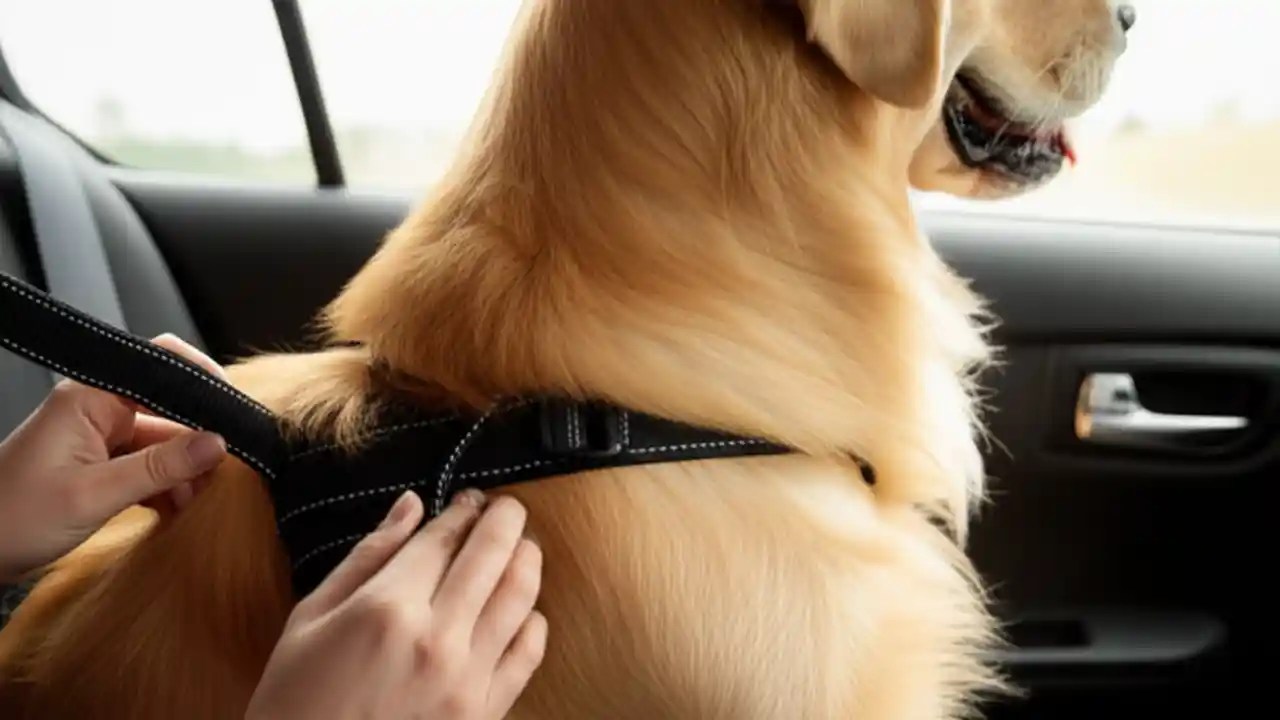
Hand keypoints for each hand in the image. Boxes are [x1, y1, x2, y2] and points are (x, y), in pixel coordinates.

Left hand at [0, 334, 229, 582]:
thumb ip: (159, 467)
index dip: (204, 382)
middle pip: (169, 409)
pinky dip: (167, 486)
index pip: (161, 365)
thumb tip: (217, 443)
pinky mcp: (98, 465)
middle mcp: (96, 409)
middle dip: (198, 442)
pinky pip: (147, 465)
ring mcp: (97, 437)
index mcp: (90, 399)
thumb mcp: (93, 495)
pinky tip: (180, 510)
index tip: (235, 415)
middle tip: (224, 475)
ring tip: (200, 503)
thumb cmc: (12, 519)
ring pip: (162, 441)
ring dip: (184, 471)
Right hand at [245, 490, 546, 719]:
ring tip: (522, 547)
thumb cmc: (294, 701)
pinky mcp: (483, 713)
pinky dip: (534, 621)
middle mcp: (436, 638)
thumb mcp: (310, 620)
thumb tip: (411, 505)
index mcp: (386, 608)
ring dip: (528, 560)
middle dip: (506, 519)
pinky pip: (528, 654)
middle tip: (507, 508)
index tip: (470, 499)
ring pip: (520, 597)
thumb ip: (367, 557)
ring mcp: (466, 679)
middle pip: (492, 556)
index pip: (443, 538)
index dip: (462, 510)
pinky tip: (525, 609)